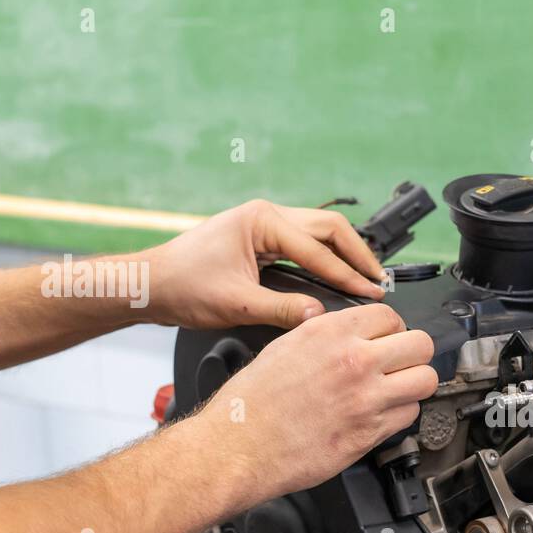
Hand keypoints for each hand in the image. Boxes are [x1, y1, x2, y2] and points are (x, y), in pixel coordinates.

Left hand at [143, 199, 387, 330]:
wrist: (152, 284)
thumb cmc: (182, 286)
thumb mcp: (235, 304)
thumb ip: (281, 310)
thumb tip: (318, 317)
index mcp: (261, 221)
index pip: (319, 250)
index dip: (348, 275)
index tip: (371, 293)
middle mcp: (266, 215)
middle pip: (330, 227)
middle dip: (358, 254)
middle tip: (380, 280)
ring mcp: (264, 223)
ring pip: (321, 231)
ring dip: (346, 252)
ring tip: (368, 276)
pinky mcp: (261, 237)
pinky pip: (306, 241)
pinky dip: (328, 256)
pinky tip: (338, 273)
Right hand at [196, 303, 437, 501]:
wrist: (238, 448)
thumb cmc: (251, 403)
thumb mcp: (285, 346)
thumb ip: (325, 335)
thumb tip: (350, 334)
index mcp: (331, 333)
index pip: (391, 315)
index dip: (392, 329)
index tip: (386, 339)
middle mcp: (355, 361)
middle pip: (420, 344)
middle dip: (412, 354)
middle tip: (400, 364)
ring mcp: (367, 398)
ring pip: (425, 381)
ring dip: (414, 384)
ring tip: (397, 389)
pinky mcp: (370, 432)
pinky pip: (408, 416)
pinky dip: (400, 415)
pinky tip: (380, 415)